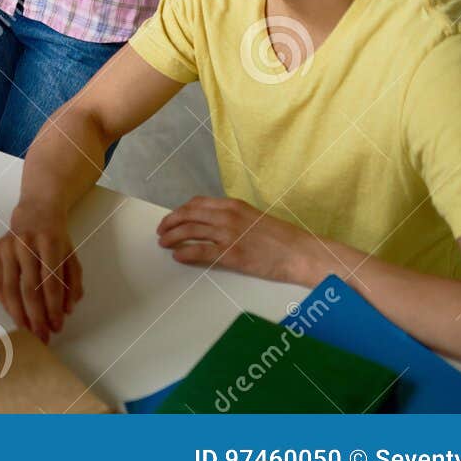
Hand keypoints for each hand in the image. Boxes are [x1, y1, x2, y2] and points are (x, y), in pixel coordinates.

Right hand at [0, 200, 82, 341]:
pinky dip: (5, 303)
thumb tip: (67, 311)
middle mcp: (26, 243)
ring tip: (27, 331)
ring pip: (10, 289)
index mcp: (49, 242)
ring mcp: (7, 247)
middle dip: (36, 317)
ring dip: (19, 314)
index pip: (51, 282)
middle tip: (42, 336)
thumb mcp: (71, 256)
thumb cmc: (55, 238)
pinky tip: (15, 315)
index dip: (53, 308)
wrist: (35, 212)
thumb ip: (73, 284)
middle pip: (29, 288)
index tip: (57, 326)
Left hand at [156, 197, 322, 286]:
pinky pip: (199, 251)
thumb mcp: (253, 217)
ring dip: (172, 237)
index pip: (197, 204)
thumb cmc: (280, 237)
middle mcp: (227, 216)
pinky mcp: (230, 254)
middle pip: (188, 215)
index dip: (180, 211)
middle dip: (170, 223)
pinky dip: (184, 253)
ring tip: (164, 243)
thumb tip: (211, 222)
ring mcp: (227, 235)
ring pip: (189, 232)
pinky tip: (177, 256)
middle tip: (161, 231)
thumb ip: (232, 217)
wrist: (298, 252)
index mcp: (233, 205)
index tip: (172, 218)